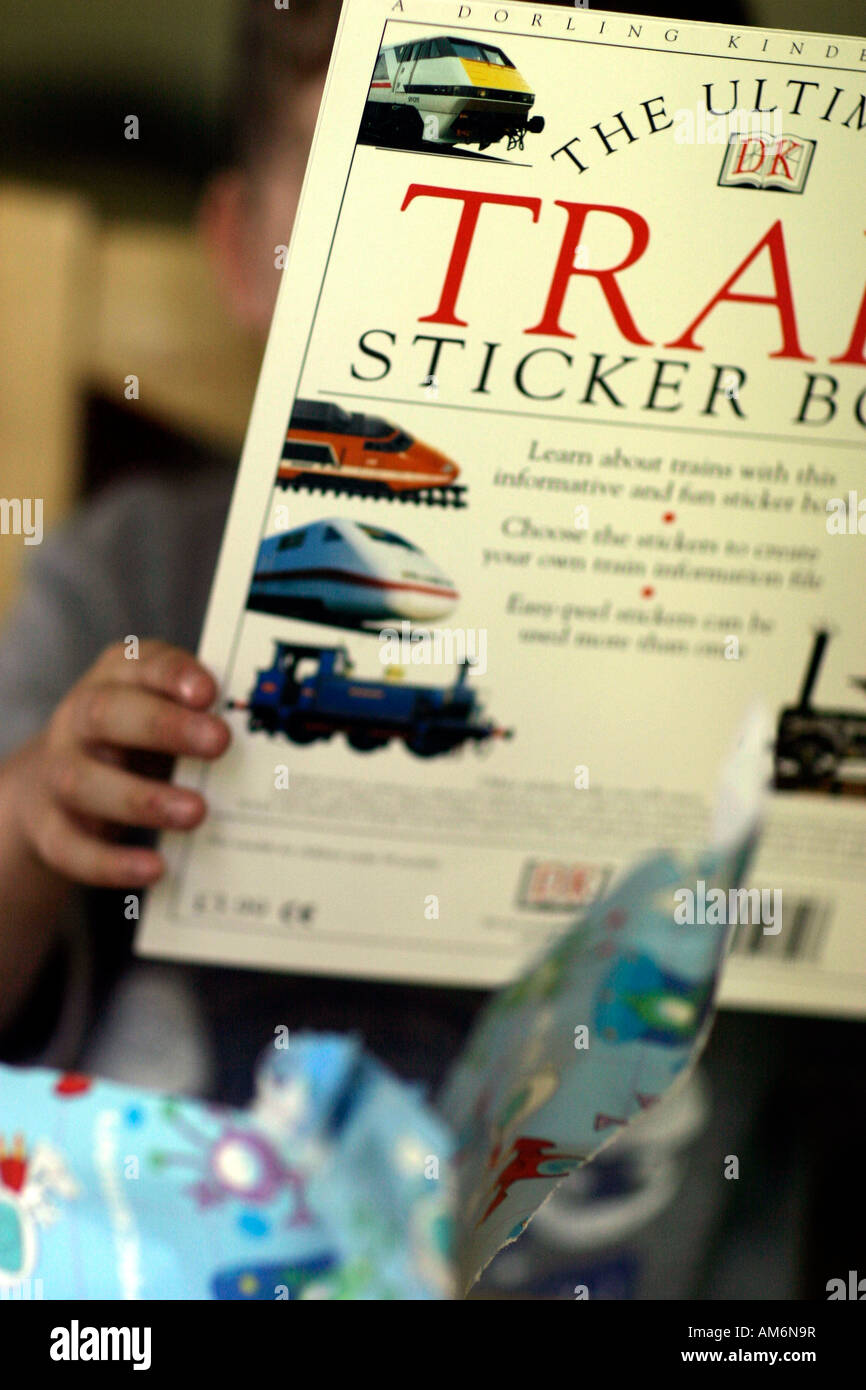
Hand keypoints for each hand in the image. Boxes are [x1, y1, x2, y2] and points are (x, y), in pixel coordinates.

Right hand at [10, 640, 229, 887]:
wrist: (56, 784)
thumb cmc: (136, 740)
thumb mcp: (164, 714)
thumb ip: (201, 717)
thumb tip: (265, 743)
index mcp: (115, 679)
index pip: (140, 663)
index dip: (173, 675)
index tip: (210, 691)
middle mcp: (78, 719)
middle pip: (106, 714)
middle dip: (163, 727)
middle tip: (219, 742)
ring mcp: (58, 772)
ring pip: (84, 782)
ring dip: (142, 799)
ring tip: (197, 813)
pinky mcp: (49, 827)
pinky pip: (70, 846)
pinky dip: (111, 862)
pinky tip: (155, 869)